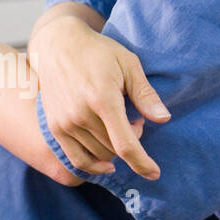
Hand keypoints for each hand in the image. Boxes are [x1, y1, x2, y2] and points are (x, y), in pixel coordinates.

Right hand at [30, 16, 169, 179]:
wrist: (58, 45)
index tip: (154, 173)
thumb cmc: (98, 52)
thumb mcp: (128, 64)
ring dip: (114, 149)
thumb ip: (145, 94)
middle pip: (114, 150)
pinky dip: (93, 165)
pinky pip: (76, 159)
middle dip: (131, 142)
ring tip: (118, 125)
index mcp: (102, 98)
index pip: (125, 144)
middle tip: (134, 121)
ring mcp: (65, 123)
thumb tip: (164, 118)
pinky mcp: (54, 127)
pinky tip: (107, 163)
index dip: (142, 163)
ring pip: (98, 154)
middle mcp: (81, 114)